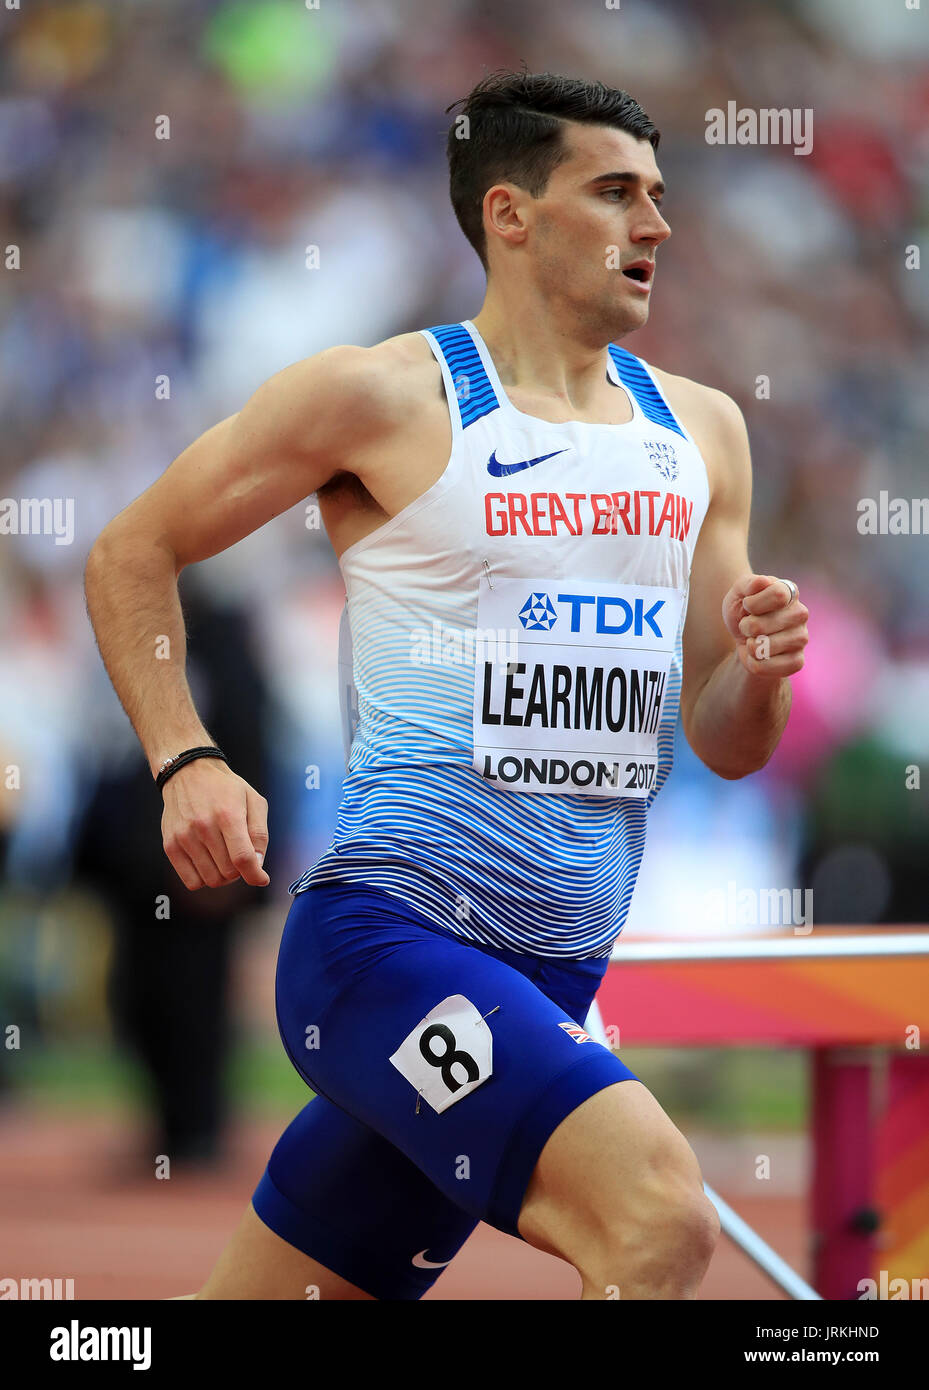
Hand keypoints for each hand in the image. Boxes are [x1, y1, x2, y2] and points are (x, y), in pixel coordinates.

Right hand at [161, 757, 269, 889]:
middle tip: (239, 856)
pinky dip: (204, 878)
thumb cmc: (225, 788)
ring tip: (224, 858)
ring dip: (223, 875)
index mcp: (228, 814)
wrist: (188, 773)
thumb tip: (257, 864)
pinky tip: (208, 862)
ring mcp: (184, 837)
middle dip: (240, 870)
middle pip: (228, 872)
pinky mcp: (170, 845)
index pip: (243, 858)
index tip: (261, 877)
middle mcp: (203, 827)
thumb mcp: (253, 801)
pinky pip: (192, 881)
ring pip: (211, 880)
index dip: (255, 874)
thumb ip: (260, 833)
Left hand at [722, 573, 808, 678]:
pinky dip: (755, 664)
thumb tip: (764, 582)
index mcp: (789, 592)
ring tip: (753, 641)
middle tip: (748, 625)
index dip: (753, 603)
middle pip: (764, 624)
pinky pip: (771, 667)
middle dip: (746, 627)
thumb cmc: (743, 610)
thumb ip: (748, 584)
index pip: (777, 595)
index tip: (747, 605)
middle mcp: (800, 614)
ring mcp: (801, 638)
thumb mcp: (738, 593)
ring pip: (766, 647)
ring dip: (750, 646)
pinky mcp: (797, 661)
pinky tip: (757, 656)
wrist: (743, 637)